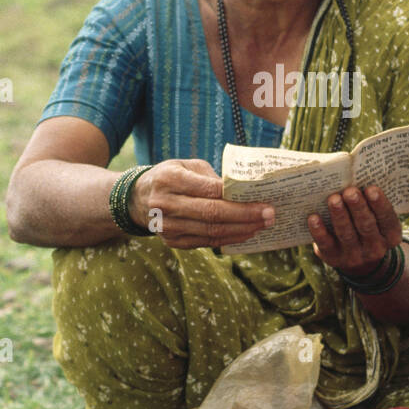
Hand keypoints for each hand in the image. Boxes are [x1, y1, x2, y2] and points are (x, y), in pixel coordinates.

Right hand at [129, 159, 273, 248]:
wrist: (138, 199)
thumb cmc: (171, 177)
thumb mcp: (187, 166)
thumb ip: (213, 177)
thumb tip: (244, 190)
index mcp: (170, 179)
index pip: (209, 190)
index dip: (237, 197)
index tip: (262, 199)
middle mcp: (166, 204)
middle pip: (212, 214)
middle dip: (246, 216)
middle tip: (270, 215)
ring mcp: (168, 226)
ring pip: (212, 231)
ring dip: (242, 230)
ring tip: (263, 225)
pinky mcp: (173, 241)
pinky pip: (207, 242)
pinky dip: (229, 238)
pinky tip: (247, 233)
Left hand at [308, 185, 402, 278]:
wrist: (358, 262)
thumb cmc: (367, 227)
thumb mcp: (377, 220)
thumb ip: (371, 204)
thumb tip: (355, 177)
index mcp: (390, 236)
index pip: (388, 219)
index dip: (380, 204)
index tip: (371, 189)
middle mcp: (375, 248)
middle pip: (366, 226)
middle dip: (358, 207)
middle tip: (350, 191)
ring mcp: (354, 256)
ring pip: (346, 234)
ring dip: (340, 215)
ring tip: (334, 199)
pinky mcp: (334, 257)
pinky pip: (326, 244)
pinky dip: (319, 231)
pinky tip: (313, 217)